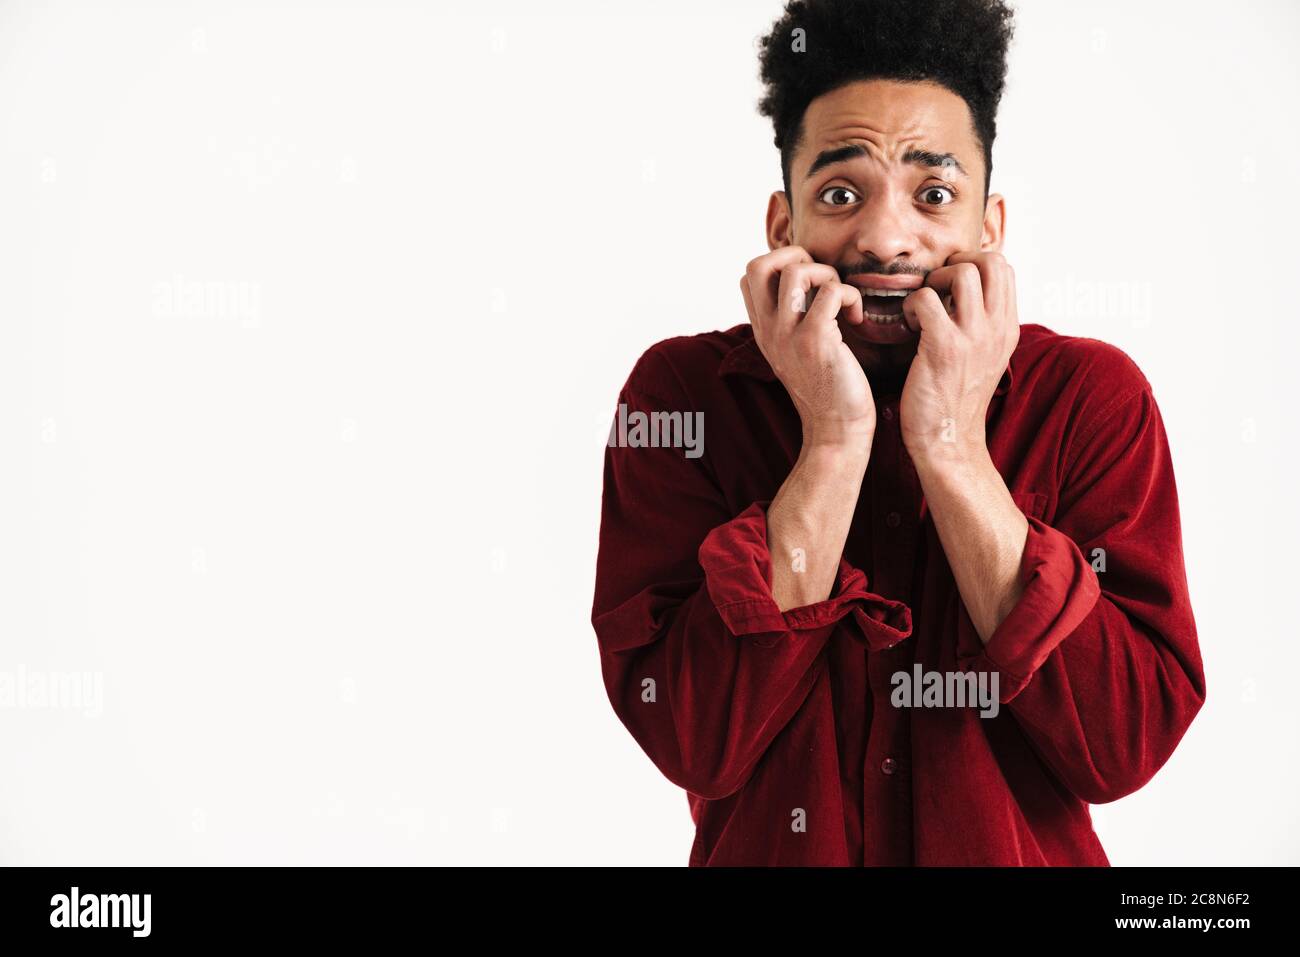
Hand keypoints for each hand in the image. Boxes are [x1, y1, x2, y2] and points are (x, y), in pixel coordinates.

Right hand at [740, 246, 874, 447]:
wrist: (836, 430)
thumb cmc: (827, 390)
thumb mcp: (797, 353)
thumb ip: (793, 323)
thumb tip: (808, 289)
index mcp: (763, 331)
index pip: (749, 275)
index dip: (780, 264)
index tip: (809, 285)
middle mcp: (769, 330)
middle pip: (760, 263)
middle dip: (796, 256)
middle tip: (821, 279)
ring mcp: (788, 335)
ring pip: (797, 270)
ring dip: (828, 274)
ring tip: (841, 300)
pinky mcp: (815, 340)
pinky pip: (832, 291)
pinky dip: (851, 297)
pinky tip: (857, 320)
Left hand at [898, 250, 1019, 463]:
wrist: (949, 442)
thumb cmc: (957, 398)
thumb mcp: (985, 358)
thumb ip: (983, 325)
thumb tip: (967, 294)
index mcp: (1008, 328)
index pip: (1005, 268)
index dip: (974, 263)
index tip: (950, 284)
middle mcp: (997, 328)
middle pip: (992, 261)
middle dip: (958, 262)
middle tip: (937, 286)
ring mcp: (974, 337)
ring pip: (963, 272)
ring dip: (935, 280)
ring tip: (923, 306)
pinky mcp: (944, 348)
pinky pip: (927, 299)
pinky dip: (912, 305)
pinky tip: (908, 325)